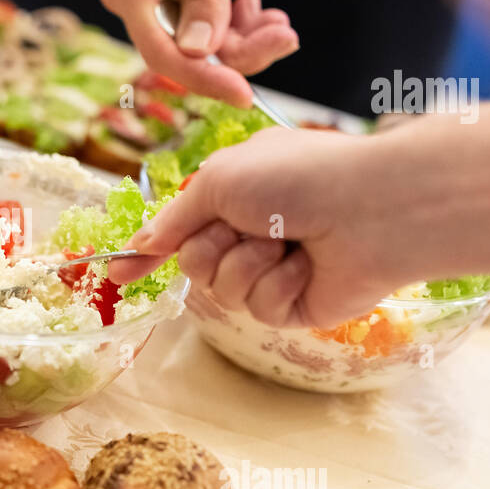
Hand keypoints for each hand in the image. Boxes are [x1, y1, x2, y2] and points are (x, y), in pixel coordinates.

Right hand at [100, 0, 298, 107]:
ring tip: (279, 22)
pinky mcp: (179, 4)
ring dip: (246, 43)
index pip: (162, 51)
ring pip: (205, 48)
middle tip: (286, 36)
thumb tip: (201, 51)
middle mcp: (137, 4)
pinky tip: (260, 11)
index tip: (244, 94)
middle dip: (240, 54)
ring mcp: (157, 6)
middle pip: (187, 55)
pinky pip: (210, 32)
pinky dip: (239, 30)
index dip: (203, 78)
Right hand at [111, 126, 402, 327]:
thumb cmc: (299, 178)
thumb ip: (174, 217)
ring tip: (286, 242)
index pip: (179, 230)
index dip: (148, 253)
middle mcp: (253, 234)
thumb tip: (141, 243)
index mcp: (237, 195)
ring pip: (222, 290)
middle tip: (246, 226)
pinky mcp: (296, 307)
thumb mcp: (218, 180)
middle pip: (194, 264)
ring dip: (247, 263)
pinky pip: (259, 310)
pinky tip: (307, 267)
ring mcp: (274, 272)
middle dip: (212, 246)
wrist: (371, 209)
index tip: (118, 274)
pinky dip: (278, 284)